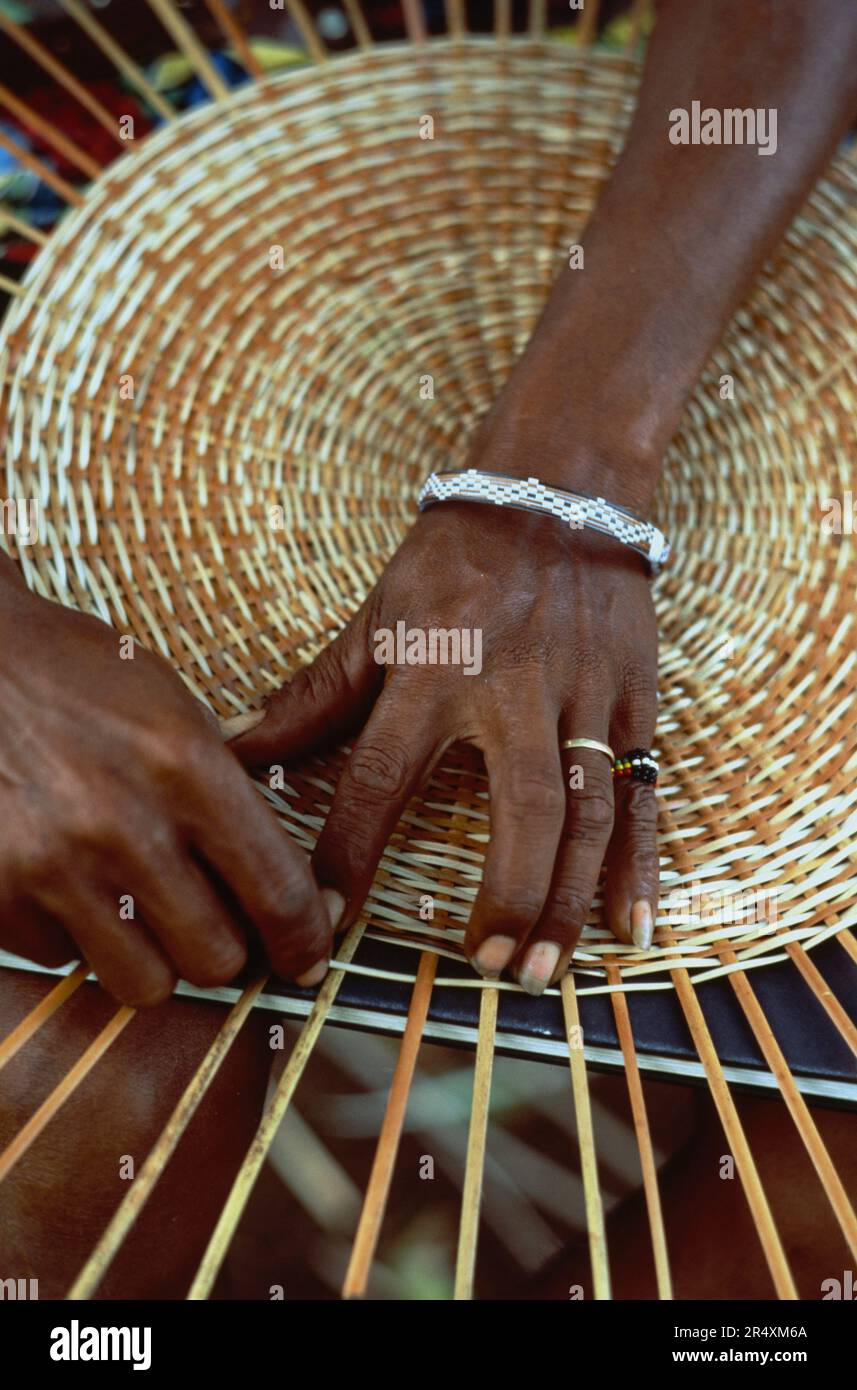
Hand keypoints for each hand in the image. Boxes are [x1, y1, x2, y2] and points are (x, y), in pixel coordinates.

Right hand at [0, 581, 341, 1004]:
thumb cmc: (76, 678)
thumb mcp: (173, 709)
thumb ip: (227, 797)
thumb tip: (287, 892)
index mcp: (185, 766)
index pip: (276, 891)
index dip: (304, 942)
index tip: (307, 959)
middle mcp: (123, 824)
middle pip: (215, 960)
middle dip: (221, 948)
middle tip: (208, 919)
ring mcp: (52, 865)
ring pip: (144, 984)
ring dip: (150, 956)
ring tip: (133, 901)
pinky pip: (63, 962)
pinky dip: (72, 936)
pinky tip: (64, 879)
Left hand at [227, 495, 658, 994]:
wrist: (561, 491)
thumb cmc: (456, 556)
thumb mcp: (378, 614)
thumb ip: (316, 694)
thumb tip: (236, 747)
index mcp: (435, 666)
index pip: (383, 776)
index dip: (350, 854)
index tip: (325, 923)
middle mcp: (516, 687)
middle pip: (522, 808)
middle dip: (508, 895)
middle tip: (486, 967)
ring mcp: (585, 696)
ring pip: (591, 812)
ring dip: (570, 899)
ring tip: (544, 973)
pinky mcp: (633, 699)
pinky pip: (642, 791)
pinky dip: (640, 863)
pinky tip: (632, 925)